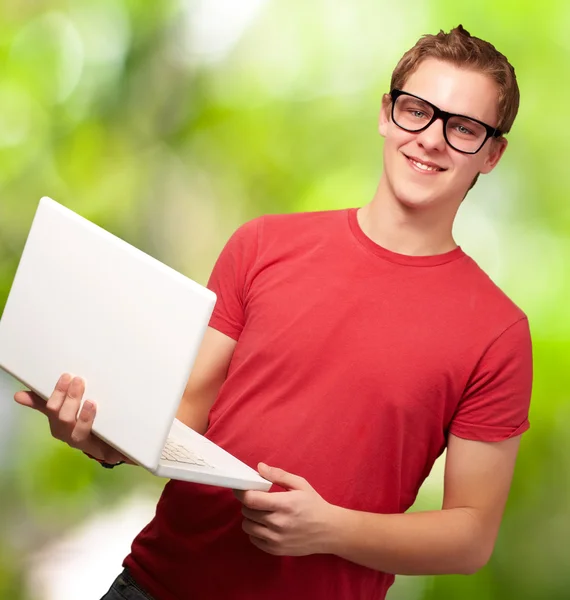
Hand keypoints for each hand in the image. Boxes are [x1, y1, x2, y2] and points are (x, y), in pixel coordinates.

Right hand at [14, 373, 128, 463]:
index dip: (57, 393)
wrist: (109, 447)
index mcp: (58, 424)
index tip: (66, 376)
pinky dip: (97, 427)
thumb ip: (48, 401)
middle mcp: (68, 435)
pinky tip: (99, 414)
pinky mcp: (102, 450)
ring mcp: (84, 444)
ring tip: (91, 401)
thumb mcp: (68, 410)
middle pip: (63, 419)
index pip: (51, 408)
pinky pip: (99, 443)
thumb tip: (18, 396)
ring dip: (84, 416)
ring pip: (78, 432)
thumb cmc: (84, 425)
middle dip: (70, 399)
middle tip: (79, 381)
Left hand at [233, 463, 338, 555]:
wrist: (329, 531)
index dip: (242, 492)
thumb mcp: (300, 484)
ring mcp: (276, 539)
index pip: (252, 499)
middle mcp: (278, 523)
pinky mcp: (275, 550)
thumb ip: (279, 475)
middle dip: (248, 503)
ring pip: (247, 527)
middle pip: (247, 512)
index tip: (240, 488)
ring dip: (250, 517)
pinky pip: (253, 539)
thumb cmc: (314, 505)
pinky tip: (265, 525)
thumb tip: (259, 467)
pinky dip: (255, 531)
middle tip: (257, 499)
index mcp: (284, 504)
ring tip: (261, 512)